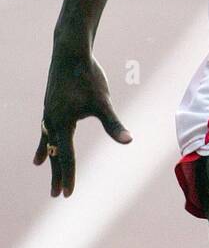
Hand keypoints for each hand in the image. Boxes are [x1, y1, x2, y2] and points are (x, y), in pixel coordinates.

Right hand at [34, 46, 131, 196]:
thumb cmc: (88, 77)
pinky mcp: (50, 103)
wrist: (71, 52)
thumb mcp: (103, 102)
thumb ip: (113, 124)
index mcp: (62, 124)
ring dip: (48, 154)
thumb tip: (128, 141)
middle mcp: (51, 120)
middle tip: (57, 194)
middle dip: (57, 174)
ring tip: (41, 166)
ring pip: (47, 139)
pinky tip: (44, 138)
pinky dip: (44, 136)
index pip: (66, 157)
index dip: (69, 177)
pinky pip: (45, 126)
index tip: (67, 195)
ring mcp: (49, 112)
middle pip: (54, 153)